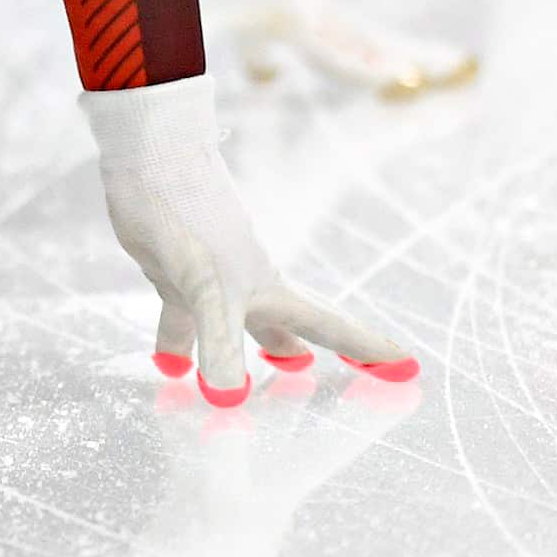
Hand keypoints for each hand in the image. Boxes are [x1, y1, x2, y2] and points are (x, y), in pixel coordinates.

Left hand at [83, 74, 416, 405]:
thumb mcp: (206, 286)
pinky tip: (168, 364)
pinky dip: (178, 344)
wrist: (149, 158)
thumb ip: (219, 341)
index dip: (366, 348)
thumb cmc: (189, 214)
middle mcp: (246, 285)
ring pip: (231, 328)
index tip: (406, 365)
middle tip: (321, 382)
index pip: (328, 326)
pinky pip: (181, 319)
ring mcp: (209, 278)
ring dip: (238, 355)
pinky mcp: (173, 272)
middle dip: (302, 354)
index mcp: (268, 289)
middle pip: (284, 329)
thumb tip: (228, 398)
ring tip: (245, 390)